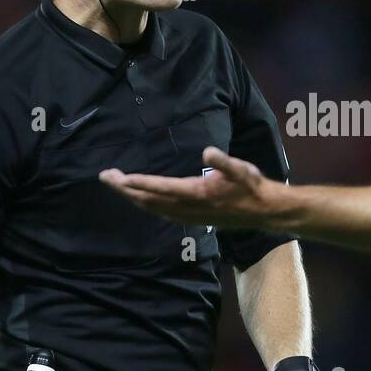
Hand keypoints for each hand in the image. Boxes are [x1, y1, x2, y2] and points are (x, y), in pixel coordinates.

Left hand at [99, 147, 287, 229]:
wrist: (264, 212)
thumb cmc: (252, 186)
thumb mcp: (241, 169)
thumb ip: (223, 161)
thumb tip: (208, 151)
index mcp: (197, 192)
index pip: (160, 187)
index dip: (138, 183)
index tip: (118, 177)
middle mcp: (189, 207)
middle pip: (149, 200)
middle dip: (125, 189)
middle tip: (106, 177)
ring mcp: (190, 216)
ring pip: (154, 209)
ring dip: (133, 198)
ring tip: (118, 187)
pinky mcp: (193, 219)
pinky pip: (163, 214)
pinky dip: (148, 206)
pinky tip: (143, 202)